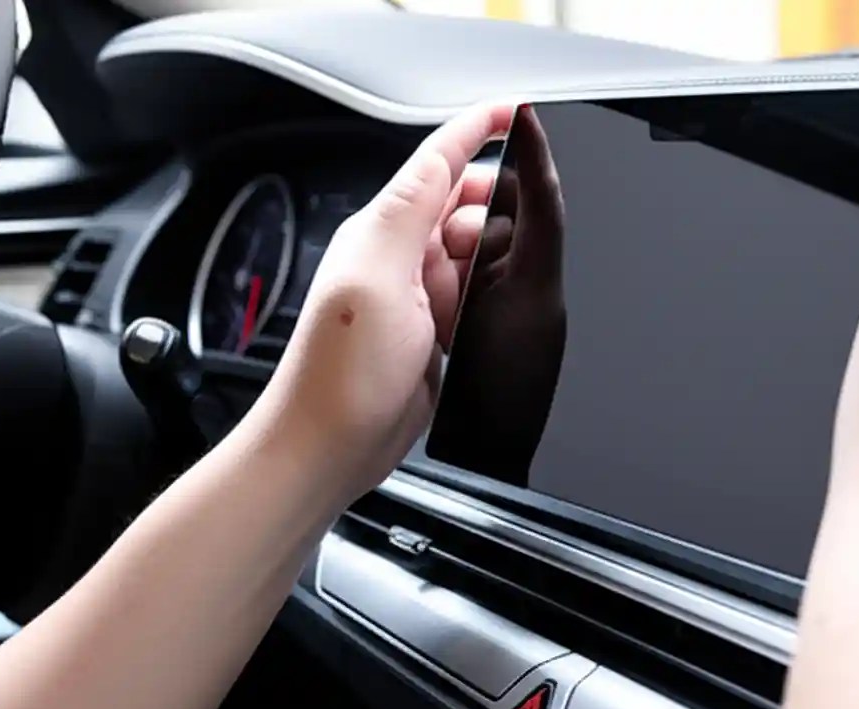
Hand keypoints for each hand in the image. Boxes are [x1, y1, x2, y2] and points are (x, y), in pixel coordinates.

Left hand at [250, 105, 512, 500]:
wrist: (329, 446)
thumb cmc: (339, 375)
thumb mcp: (376, 279)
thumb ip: (409, 215)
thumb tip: (442, 159)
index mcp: (382, 232)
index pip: (435, 162)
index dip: (476, 130)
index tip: (516, 111)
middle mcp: (398, 258)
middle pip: (463, 204)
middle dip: (498, 202)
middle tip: (530, 215)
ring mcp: (416, 297)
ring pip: (475, 250)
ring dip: (498, 252)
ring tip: (515, 266)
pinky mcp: (432, 333)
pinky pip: (474, 295)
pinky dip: (493, 292)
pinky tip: (500, 305)